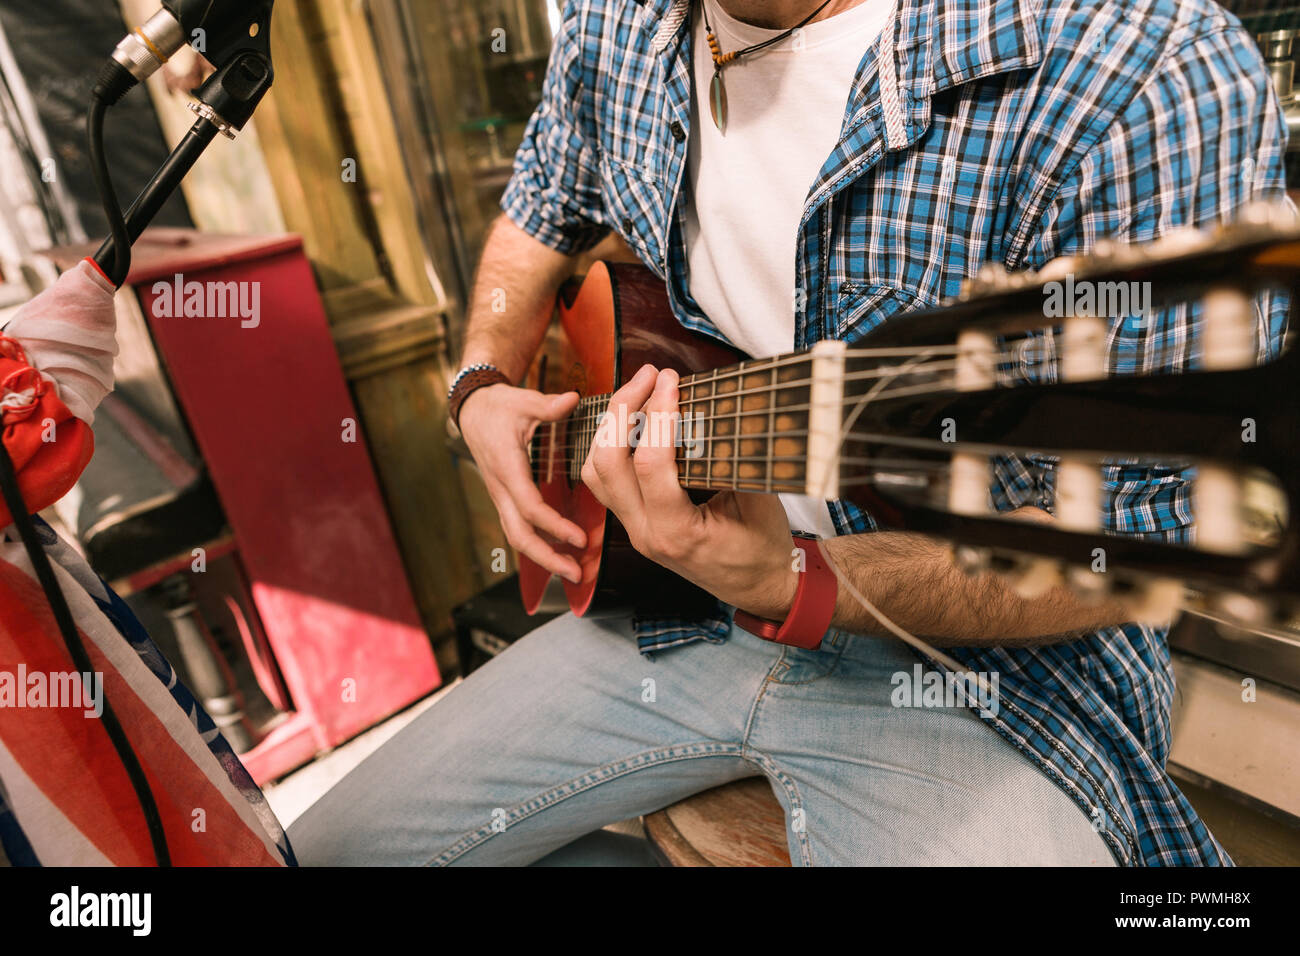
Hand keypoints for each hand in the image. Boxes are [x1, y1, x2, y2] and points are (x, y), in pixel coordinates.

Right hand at [459, 382, 585, 582]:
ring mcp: (500, 496)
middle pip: (519, 535)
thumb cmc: (500, 406)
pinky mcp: (504, 498)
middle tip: (576, 574)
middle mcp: (501, 487)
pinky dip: (537, 545)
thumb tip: (572, 398)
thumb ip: (548, 405)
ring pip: (516, 536)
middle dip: (547, 558)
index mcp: (507, 467)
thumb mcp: (523, 401)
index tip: (580, 539)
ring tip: (571, 571)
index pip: (530, 507)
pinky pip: (517, 528)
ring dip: (543, 558)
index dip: (554, 526)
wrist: (473, 410)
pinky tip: (559, 554)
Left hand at [580, 364, 798, 618]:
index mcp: (676, 533)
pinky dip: (610, 446)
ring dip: (609, 427)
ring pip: (595, 472)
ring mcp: (635, 530)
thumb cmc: (763, 549)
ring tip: (637, 392)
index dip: (657, 415)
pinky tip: (632, 421)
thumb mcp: (759, 503)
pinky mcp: (635, 522)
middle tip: (647, 375)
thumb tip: (719, 410)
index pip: (650, 466)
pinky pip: (606, 482)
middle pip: (607, 464)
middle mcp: (645, 534)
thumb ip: (734, 461)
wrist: (759, 587)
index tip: (670, 380)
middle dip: (621, 410)